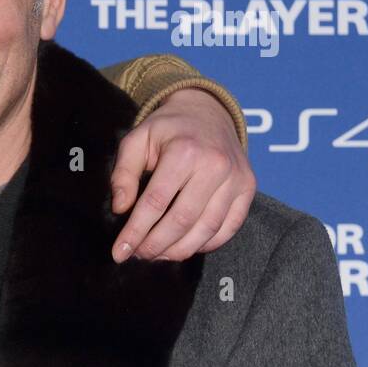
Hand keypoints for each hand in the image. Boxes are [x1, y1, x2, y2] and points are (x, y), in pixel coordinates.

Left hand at [109, 87, 255, 262]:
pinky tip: (184, 247)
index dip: (135, 231)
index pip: (155, 202)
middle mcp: (215, 165)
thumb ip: (123, 173)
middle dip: (155, 245)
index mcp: (185, 151)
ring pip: (207, 229)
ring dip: (179, 250)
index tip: (119, 251)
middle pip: (182, 220)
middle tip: (137, 255)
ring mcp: (236, 178)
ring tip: (156, 255)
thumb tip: (121, 209)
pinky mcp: (248, 188)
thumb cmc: (167, 129)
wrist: (207, 112)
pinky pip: (229, 227)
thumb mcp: (136, 140)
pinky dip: (206, 244)